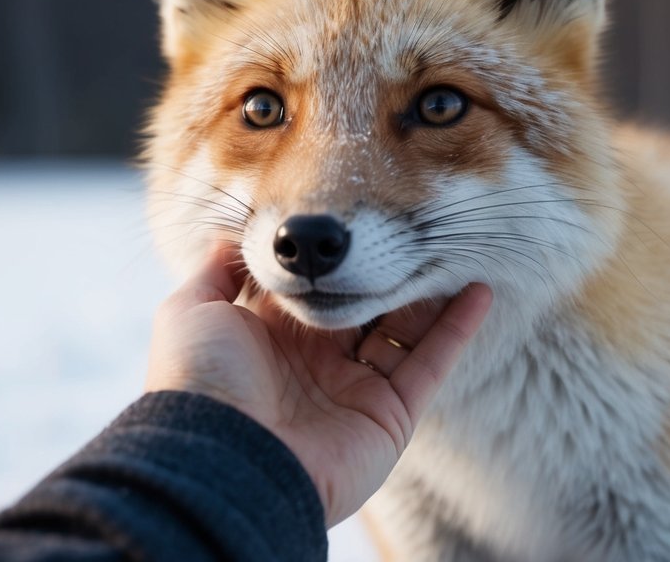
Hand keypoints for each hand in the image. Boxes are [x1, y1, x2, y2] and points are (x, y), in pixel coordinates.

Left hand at [144, 247, 492, 525]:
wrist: (220, 458)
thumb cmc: (199, 380)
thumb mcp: (190, 310)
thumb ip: (216, 271)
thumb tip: (229, 234)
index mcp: (273, 335)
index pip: (316, 286)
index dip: (336, 255)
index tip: (360, 212)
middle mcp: (317, 360)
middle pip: (366, 304)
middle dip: (389, 266)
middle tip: (417, 221)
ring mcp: (356, 388)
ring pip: (403, 329)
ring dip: (430, 290)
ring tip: (456, 243)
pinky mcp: (389, 413)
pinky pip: (431, 364)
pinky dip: (458, 328)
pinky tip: (479, 291)